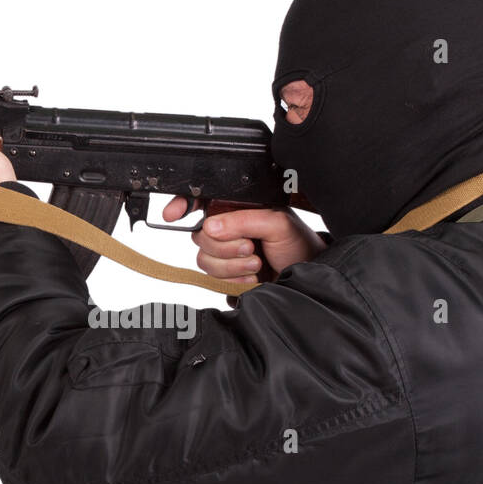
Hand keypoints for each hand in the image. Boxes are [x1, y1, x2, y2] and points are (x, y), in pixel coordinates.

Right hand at [162, 199, 325, 283]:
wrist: (309, 276)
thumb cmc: (299, 245)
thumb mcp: (276, 223)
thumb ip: (243, 220)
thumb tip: (210, 226)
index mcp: (236, 209)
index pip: (201, 202)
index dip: (182, 205)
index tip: (172, 214)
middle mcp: (227, 229)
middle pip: (199, 236)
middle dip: (224, 246)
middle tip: (250, 247)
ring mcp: (225, 255)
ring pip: (203, 260)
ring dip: (231, 266)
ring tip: (256, 264)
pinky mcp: (227, 278)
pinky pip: (213, 280)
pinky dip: (233, 281)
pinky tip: (253, 278)